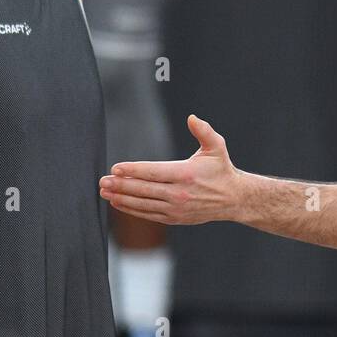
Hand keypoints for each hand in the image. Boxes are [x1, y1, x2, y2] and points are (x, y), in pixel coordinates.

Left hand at [100, 114, 242, 224]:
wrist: (233, 199)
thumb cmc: (221, 170)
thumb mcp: (216, 147)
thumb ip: (203, 131)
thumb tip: (192, 118)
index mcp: (186, 174)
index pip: (153, 172)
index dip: (133, 170)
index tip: (116, 168)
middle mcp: (179, 193)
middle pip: (144, 189)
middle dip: (121, 185)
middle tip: (102, 181)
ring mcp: (176, 208)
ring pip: (143, 204)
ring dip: (122, 198)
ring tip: (105, 192)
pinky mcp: (174, 218)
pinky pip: (149, 214)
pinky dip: (132, 209)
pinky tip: (119, 203)